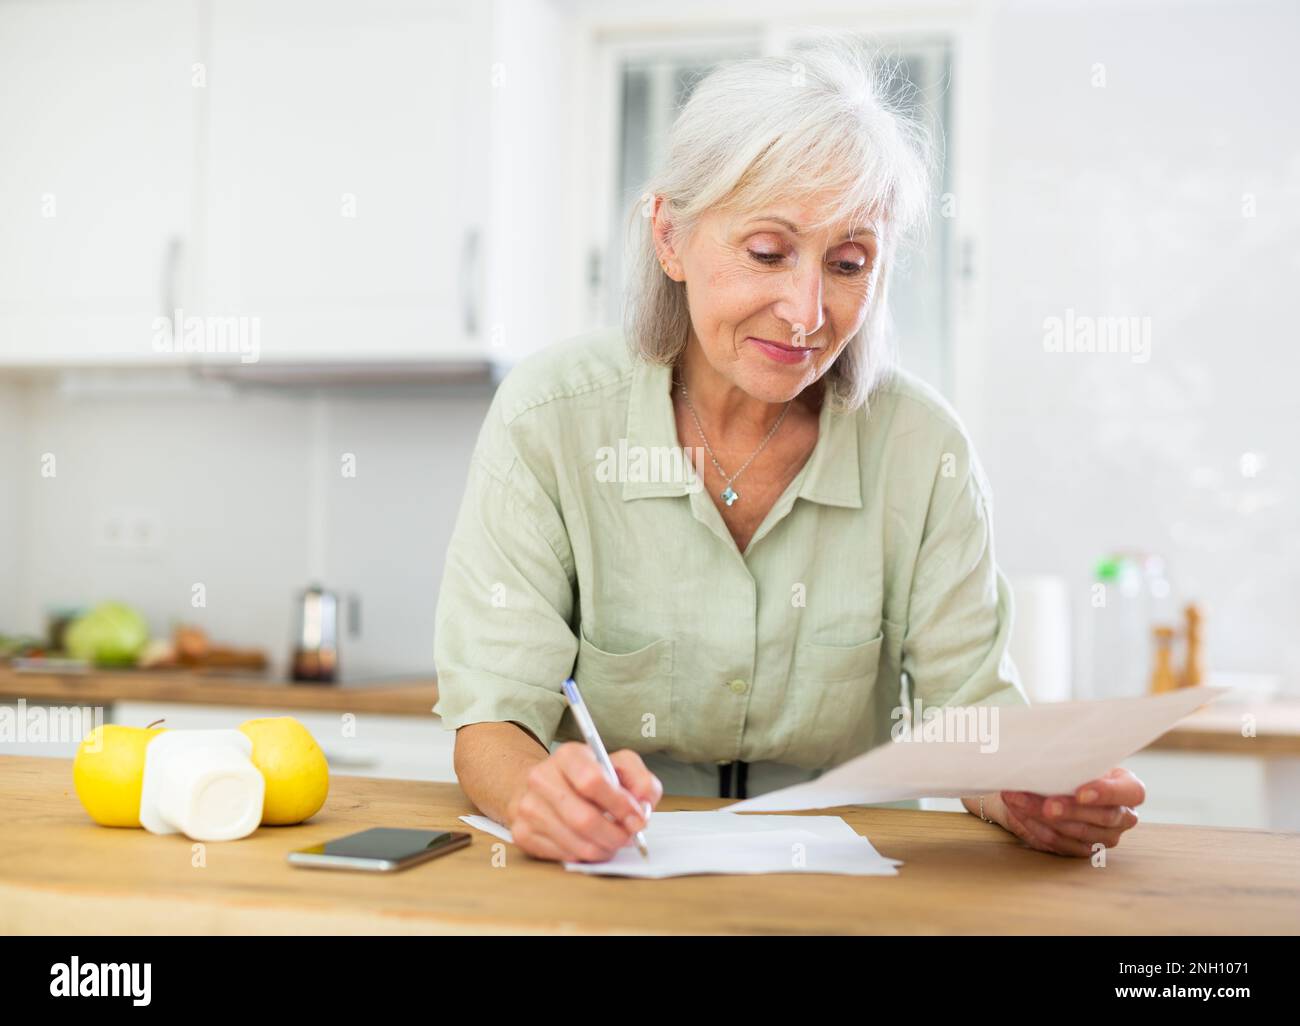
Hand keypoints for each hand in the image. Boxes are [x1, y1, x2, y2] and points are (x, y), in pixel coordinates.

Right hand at [506, 743, 661, 862]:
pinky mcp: (522, 833)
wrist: (542, 786)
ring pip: (575, 842)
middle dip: (615, 835)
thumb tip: (644, 805)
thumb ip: (640, 779)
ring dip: (603, 849)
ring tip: (612, 842)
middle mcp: (541, 777)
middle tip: (628, 837)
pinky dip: (584, 855)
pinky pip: (562, 855)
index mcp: (568, 755)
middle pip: (584, 818)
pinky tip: (591, 844)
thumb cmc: (587, 777)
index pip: (592, 781)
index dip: (620, 805)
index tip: (637, 818)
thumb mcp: (618, 766)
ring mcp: (528, 807)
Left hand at [991, 767, 1144, 856]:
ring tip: (1018, 800)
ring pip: (1079, 832)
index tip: (1080, 792)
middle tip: (1046, 804)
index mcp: (1128, 787)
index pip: (1132, 792)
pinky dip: (1037, 827)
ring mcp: (1106, 836)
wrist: (1055, 786)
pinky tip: (1020, 812)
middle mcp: (1123, 816)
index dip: (1108, 793)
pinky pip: (1061, 843)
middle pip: (1104, 817)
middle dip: (1070, 810)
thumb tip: (1045, 745)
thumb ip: (1075, 756)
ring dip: (1044, 817)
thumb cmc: (1072, 766)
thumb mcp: (1078, 757)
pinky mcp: (1084, 849)